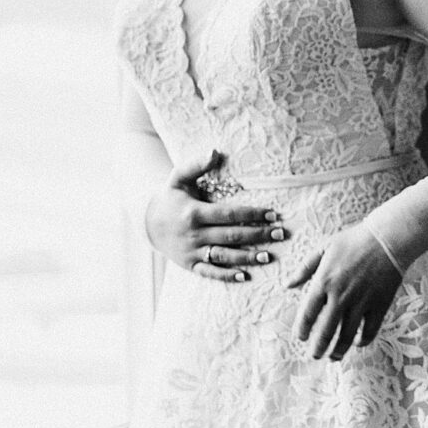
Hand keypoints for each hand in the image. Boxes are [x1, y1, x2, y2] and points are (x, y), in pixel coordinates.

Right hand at [144, 150, 284, 281]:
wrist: (147, 222)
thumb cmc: (170, 197)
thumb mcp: (179, 178)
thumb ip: (196, 165)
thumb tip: (215, 151)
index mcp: (194, 213)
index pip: (229, 214)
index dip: (252, 214)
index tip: (273, 214)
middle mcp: (194, 234)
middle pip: (231, 235)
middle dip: (257, 235)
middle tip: (280, 234)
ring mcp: (191, 252)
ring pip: (223, 256)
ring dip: (247, 257)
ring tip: (269, 256)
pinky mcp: (190, 264)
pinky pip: (209, 272)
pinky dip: (226, 276)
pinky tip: (244, 276)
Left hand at [286, 224, 405, 361]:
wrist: (388, 238)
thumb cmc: (354, 240)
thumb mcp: (324, 248)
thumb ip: (304, 269)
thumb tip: (287, 285)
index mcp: (323, 282)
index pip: (308, 315)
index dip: (302, 331)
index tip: (301, 338)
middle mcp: (340, 296)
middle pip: (325, 332)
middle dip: (318, 349)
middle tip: (315, 355)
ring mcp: (361, 302)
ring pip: (347, 336)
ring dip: (338, 351)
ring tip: (333, 357)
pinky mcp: (379, 305)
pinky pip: (370, 330)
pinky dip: (363, 341)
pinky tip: (358, 343)